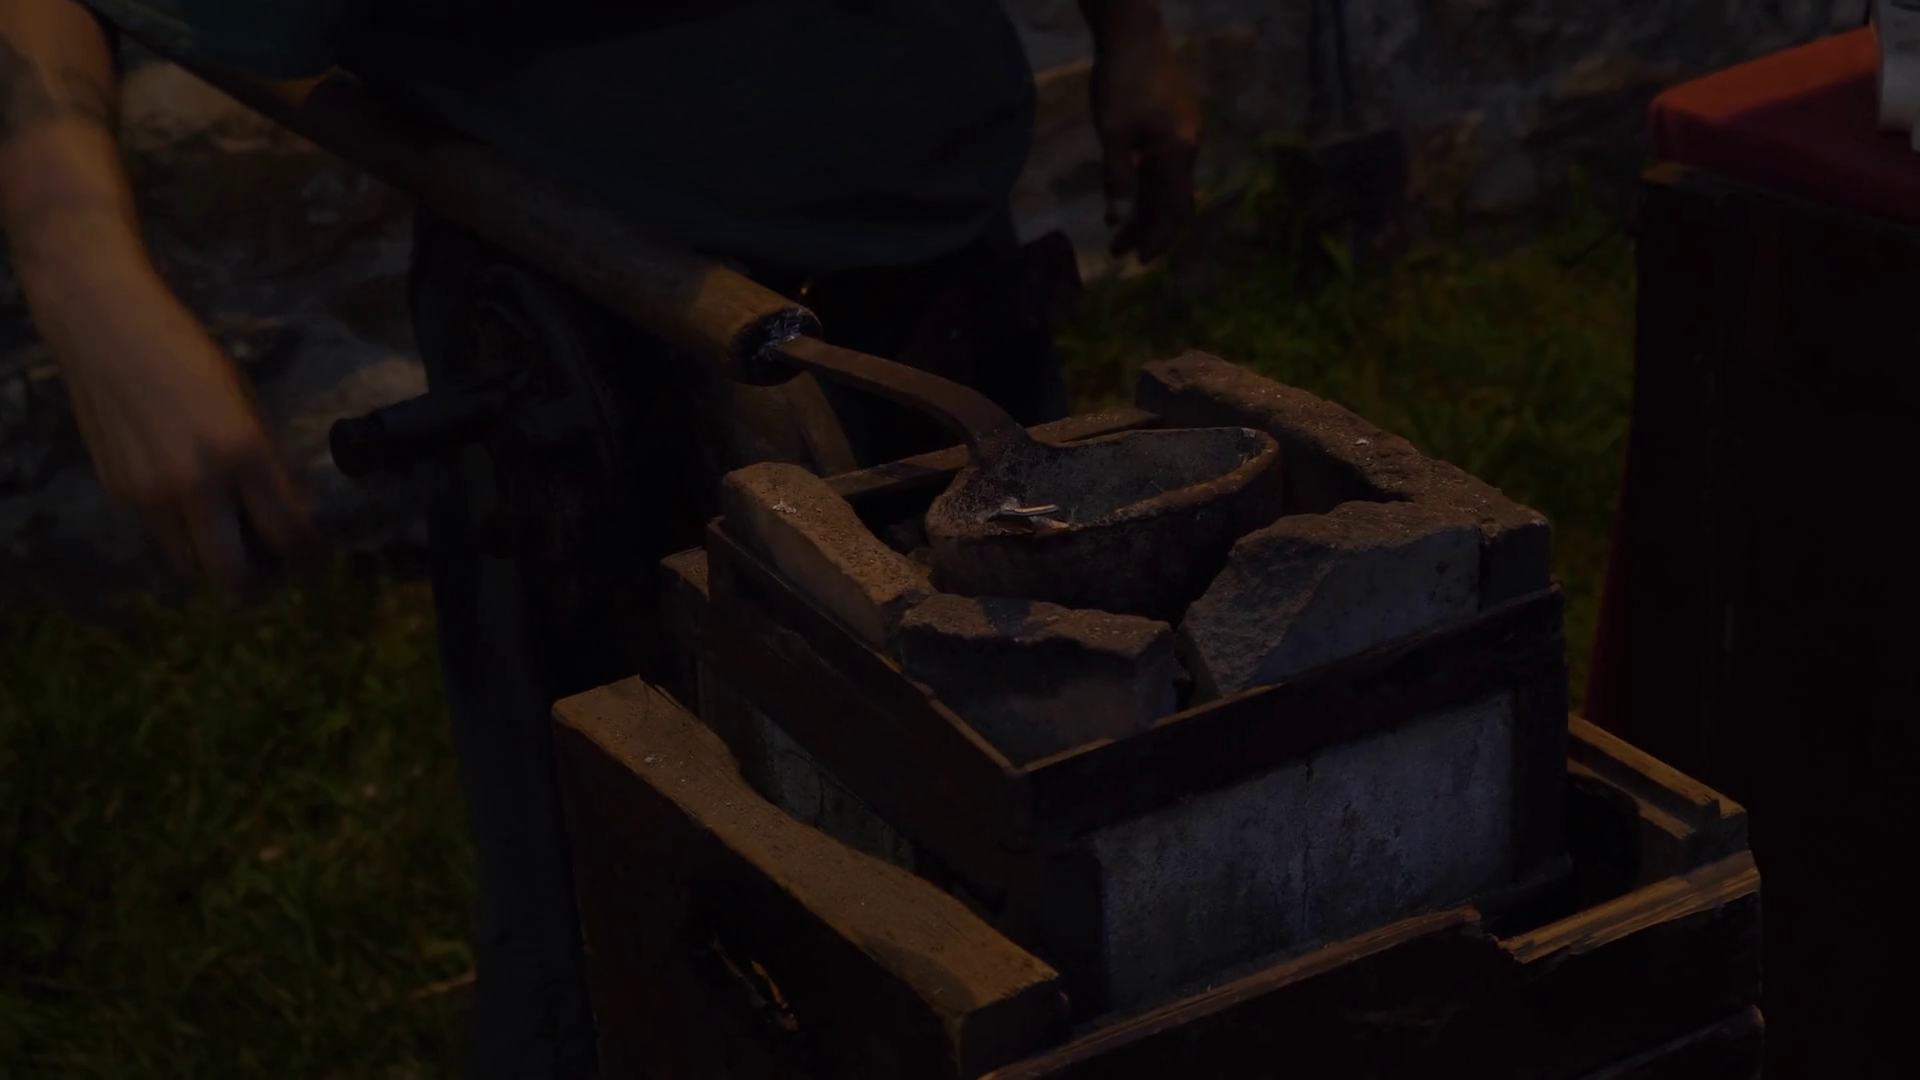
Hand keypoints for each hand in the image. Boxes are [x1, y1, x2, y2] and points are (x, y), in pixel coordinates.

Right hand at [49, 259, 319, 591]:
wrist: (108, 330)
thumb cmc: (191, 357)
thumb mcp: (248, 406)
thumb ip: (268, 464)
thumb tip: (292, 513)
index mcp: (243, 452)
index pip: (286, 533)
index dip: (308, 555)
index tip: (315, 556)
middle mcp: (196, 482)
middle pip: (233, 574)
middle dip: (261, 584)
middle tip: (276, 573)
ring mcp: (151, 493)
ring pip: (191, 564)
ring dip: (218, 564)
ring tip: (238, 546)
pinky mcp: (119, 492)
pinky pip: (161, 536)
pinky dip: (185, 536)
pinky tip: (198, 512)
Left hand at [1087, 11, 1200, 260]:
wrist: (1135, 35)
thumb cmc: (1121, 83)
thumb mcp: (1113, 134)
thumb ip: (1117, 178)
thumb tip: (1117, 220)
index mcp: (1178, 153)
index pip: (1173, 210)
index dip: (1157, 238)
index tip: (1138, 262)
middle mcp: (1190, 148)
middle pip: (1174, 201)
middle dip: (1149, 229)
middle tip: (1121, 251)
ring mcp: (1186, 135)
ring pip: (1170, 184)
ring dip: (1147, 208)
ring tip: (1121, 230)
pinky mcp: (1178, 124)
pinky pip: (1168, 167)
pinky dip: (1150, 187)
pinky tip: (1131, 193)